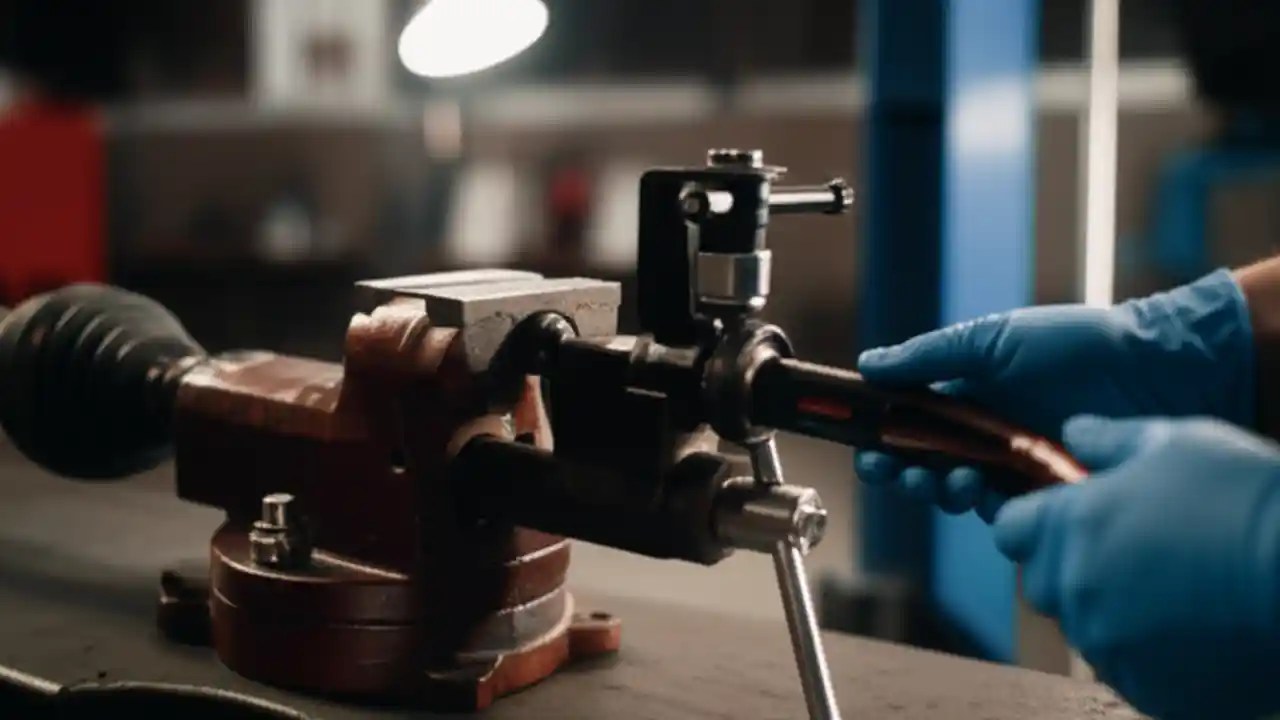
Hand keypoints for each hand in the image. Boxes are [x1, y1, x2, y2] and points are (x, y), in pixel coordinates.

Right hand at [854, 269, 1253, 519]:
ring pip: (957, 493)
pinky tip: (989, 493)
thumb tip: (868, 365)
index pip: (907, 421)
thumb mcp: (992, 339)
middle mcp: (984, 434)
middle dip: (901, 470)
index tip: (864, 445)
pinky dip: (988, 509)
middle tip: (894, 469)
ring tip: (956, 477)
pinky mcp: (1047, 495)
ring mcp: (1014, 466)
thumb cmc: (1076, 345)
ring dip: (941, 490)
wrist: (1154, 369)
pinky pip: (1005, 515)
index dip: (880, 436)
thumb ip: (929, 356)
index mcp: (965, 395)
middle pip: (923, 463)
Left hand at [995, 416, 1279, 719]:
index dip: (1036, 522)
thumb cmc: (1245, 495)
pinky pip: (1127, 672)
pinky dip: (1147, 656)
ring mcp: (1108, 645)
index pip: (1010, 529)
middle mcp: (1075, 588)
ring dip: (1110, 612)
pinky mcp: (1146, 690)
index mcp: (1070, 524)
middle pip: (1042, 583)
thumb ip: (1110, 439)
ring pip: (1084, 629)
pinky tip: (1192, 629)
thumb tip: (1073, 431)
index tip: (1074, 519)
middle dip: (1071, 567)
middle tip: (1133, 553)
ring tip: (1173, 590)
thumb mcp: (1177, 441)